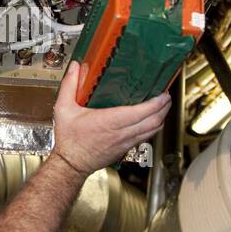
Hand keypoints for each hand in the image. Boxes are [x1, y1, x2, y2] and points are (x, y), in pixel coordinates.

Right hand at [52, 61, 171, 175]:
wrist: (71, 164)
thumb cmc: (69, 140)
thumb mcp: (64, 109)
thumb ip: (69, 85)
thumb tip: (76, 67)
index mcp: (109, 122)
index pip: (142, 112)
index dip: (156, 103)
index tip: (162, 93)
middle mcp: (121, 133)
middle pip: (154, 121)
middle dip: (164, 108)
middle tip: (166, 96)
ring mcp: (125, 143)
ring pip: (153, 130)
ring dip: (161, 117)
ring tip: (163, 106)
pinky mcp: (126, 149)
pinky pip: (146, 137)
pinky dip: (153, 127)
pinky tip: (151, 120)